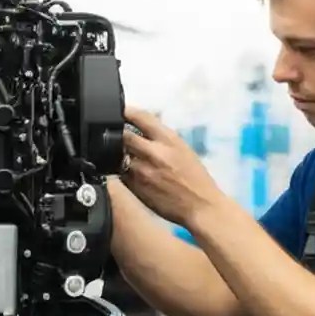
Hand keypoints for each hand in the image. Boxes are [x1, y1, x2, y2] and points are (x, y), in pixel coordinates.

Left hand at [120, 105, 228, 226]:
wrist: (201, 206)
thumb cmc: (195, 179)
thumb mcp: (183, 149)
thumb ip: (162, 138)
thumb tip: (144, 126)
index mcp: (168, 140)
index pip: (141, 117)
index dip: (126, 111)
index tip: (118, 109)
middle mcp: (154, 152)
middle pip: (122, 135)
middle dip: (117, 133)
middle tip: (114, 134)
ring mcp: (142, 170)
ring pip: (118, 154)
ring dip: (116, 153)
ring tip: (120, 154)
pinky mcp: (134, 187)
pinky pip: (120, 173)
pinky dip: (121, 170)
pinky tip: (128, 171)